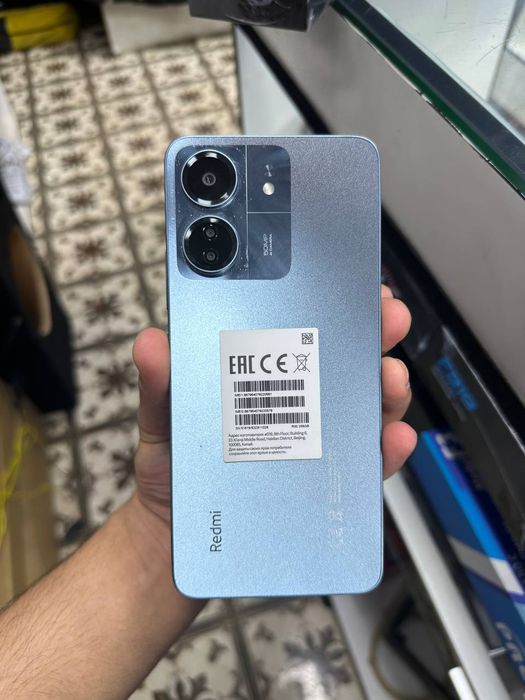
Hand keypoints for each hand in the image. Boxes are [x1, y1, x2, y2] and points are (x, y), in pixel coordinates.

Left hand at [132, 286, 415, 523]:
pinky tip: (392, 439)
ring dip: (387, 390)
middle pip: (346, 367)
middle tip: (387, 320)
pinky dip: (384, 452)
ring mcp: (315, 447)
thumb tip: (151, 342)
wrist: (175, 538)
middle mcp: (297, 408)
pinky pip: (363, 469)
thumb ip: (158, 386)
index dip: (334, 308)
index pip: (304, 337)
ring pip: (365, 411)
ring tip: (389, 377)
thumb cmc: (173, 472)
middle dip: (373, 337)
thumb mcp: (162, 422)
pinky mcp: (325, 490)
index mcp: (262, 382)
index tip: (355, 286)